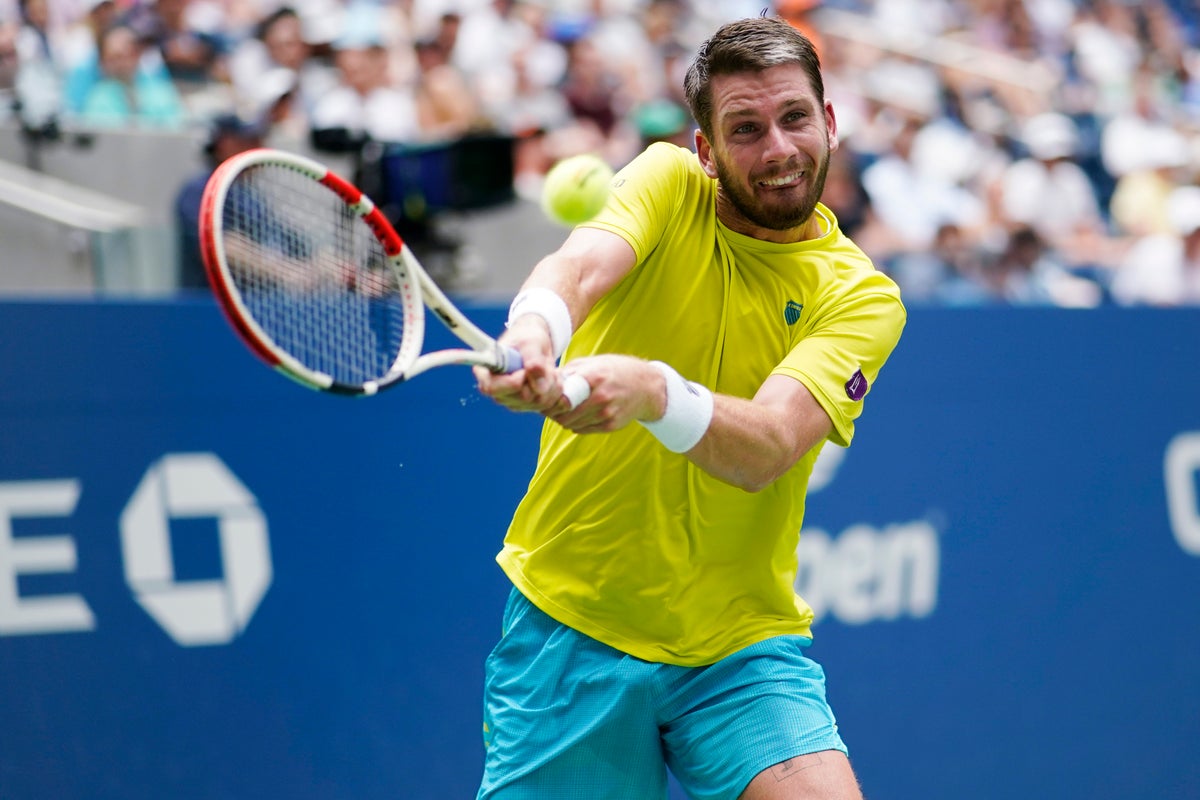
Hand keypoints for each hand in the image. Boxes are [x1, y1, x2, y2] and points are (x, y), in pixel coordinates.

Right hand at [473, 315, 562, 412]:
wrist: (534, 343)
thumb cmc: (526, 338)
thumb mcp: (530, 342)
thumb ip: (534, 360)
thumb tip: (539, 387)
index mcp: (486, 371)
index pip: (493, 388)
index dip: (514, 382)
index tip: (525, 369)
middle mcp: (495, 389)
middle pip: (522, 398)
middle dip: (540, 381)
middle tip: (545, 365)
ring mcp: (510, 399)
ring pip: (537, 403)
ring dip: (551, 385)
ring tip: (550, 369)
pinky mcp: (525, 405)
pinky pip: (545, 406)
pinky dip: (555, 392)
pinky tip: (553, 379)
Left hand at [547, 355, 664, 433]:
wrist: (646, 386)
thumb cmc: (615, 371)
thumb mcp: (593, 363)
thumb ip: (570, 371)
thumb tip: (545, 379)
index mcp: (594, 377)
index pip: (562, 396)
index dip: (550, 401)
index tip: (545, 399)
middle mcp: (601, 396)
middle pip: (565, 414)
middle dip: (553, 413)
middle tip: (549, 409)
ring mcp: (607, 413)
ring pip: (572, 424)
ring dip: (563, 420)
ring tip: (562, 411)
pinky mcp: (611, 425)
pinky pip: (583, 430)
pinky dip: (576, 425)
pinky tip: (577, 416)